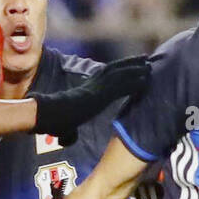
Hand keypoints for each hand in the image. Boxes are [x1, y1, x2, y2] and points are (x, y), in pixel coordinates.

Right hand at [30, 56, 150, 146]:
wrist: (49, 116)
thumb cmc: (53, 121)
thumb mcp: (64, 127)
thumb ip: (69, 132)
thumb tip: (66, 140)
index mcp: (87, 90)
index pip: (106, 76)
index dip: (119, 71)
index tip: (130, 66)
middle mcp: (93, 85)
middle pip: (115, 70)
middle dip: (131, 63)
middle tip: (146, 58)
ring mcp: (97, 88)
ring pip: (120, 74)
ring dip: (136, 68)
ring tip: (150, 64)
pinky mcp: (101, 94)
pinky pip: (121, 86)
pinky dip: (134, 81)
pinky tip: (146, 78)